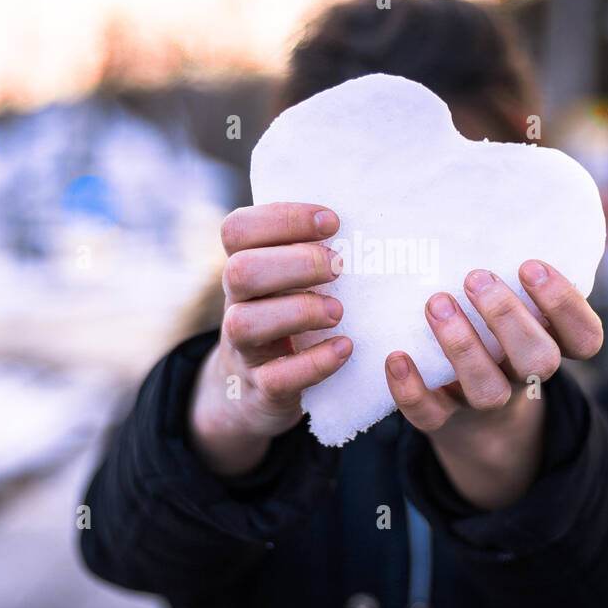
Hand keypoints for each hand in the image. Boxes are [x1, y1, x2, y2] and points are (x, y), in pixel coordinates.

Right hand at [188, 202, 351, 475]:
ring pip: (245, 323)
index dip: (282, 219)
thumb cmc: (289, 318)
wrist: (257, 390)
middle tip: (339, 266)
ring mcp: (244, 349)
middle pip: (240, 271)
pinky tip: (345, 349)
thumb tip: (371, 216)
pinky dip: (314, 363)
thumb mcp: (289, 282)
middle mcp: (236, 303)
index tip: (332, 222)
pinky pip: (277, 377)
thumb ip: (310, 250)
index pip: (238, 228)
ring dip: (299, 310)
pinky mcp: (262, 389)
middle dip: (294, 263)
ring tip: (339, 311)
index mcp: (243, 266)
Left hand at [384, 260, 603, 510]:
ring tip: (436, 302)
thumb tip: (497, 213)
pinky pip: (430, 415)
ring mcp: (484, 402)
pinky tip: (396, 356)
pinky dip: (411, 390)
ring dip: (462, 346)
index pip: (585, 338)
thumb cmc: (496, 336)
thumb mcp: (517, 308)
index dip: (564, 304)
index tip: (529, 265)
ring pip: (487, 391)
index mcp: (553, 346)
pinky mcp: (443, 417)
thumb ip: (516, 277)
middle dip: (508, 317)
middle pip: (539, 361)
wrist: (473, 414)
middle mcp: (525, 376)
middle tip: (476, 277)